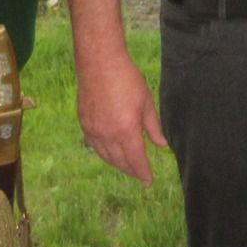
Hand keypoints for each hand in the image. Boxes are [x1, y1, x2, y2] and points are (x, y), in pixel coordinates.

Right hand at [76, 46, 168, 184]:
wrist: (100, 64)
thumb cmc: (128, 80)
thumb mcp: (146, 102)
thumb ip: (153, 127)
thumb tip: (162, 145)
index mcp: (126, 131)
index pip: (136, 160)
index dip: (143, 173)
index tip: (148, 183)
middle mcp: (108, 135)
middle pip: (120, 161)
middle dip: (131, 170)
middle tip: (139, 175)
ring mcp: (93, 130)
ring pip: (106, 156)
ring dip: (117, 164)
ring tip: (127, 167)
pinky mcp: (84, 124)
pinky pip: (94, 146)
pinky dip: (104, 154)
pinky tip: (110, 153)